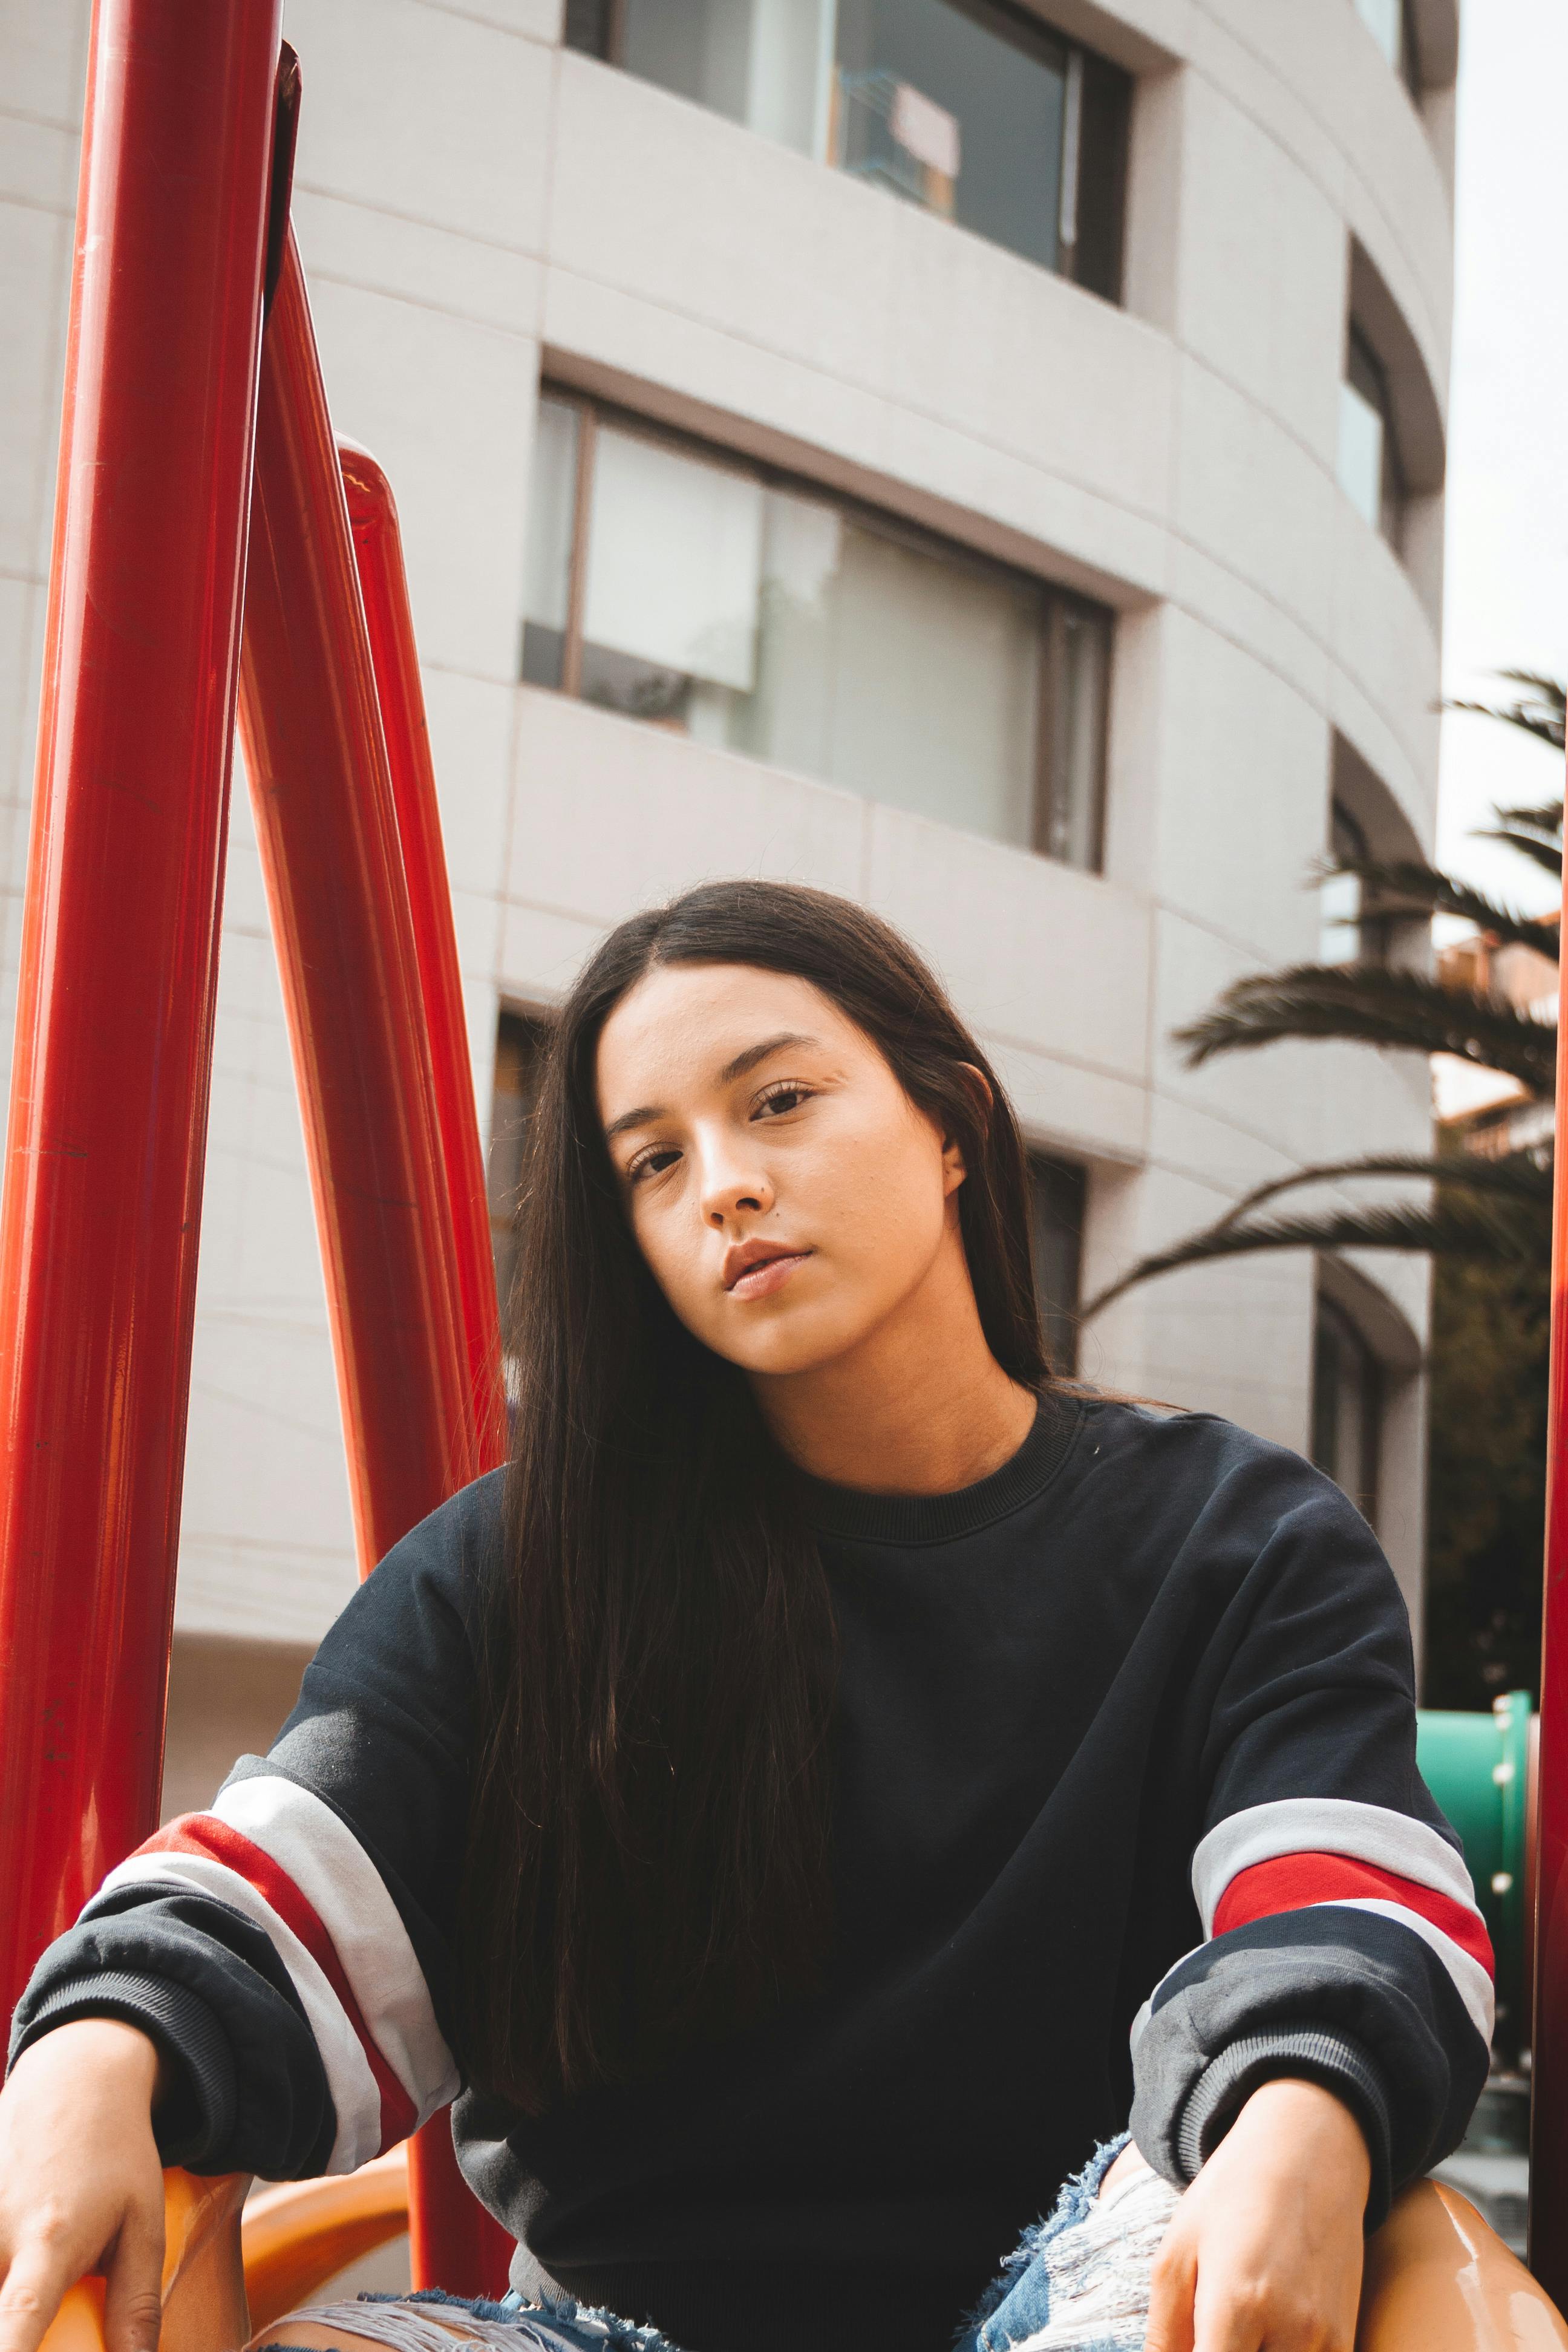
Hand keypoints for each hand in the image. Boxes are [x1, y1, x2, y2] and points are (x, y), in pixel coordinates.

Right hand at [0, 2020, 166, 2351]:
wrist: (75, 2081)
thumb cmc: (116, 2156)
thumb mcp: (143, 2223)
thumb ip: (137, 2303)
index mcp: (49, 2241)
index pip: (17, 2315)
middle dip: (8, 2324)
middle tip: (48, 2272)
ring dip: (4, 2287)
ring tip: (40, 2256)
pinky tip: (15, 2255)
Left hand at [1129, 2077, 1370, 2351]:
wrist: (1308, 2155)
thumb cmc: (1230, 2197)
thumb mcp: (1177, 2251)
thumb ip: (1165, 2330)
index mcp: (1235, 2305)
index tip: (1192, 2344)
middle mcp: (1288, 2330)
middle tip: (1209, 2328)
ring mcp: (1324, 2340)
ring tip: (1236, 2328)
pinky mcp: (1345, 2341)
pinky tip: (1264, 2331)